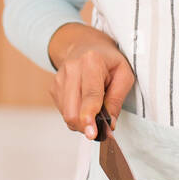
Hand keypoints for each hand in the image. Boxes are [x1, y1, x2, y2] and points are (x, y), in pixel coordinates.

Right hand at [47, 23, 134, 139]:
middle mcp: (71, 68)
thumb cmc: (108, 61)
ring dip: (82, 121)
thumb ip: (117, 99)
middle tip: (100, 127)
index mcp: (91, 61)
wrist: (84, 46)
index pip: (90, 94)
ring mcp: (59, 78)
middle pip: (73, 110)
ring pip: (67, 114)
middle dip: (86, 126)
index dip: (90, 116)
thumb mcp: (124, 74)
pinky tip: (83, 103)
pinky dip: (76, 114)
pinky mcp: (54, 88)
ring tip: (94, 109)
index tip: (91, 133)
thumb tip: (109, 124)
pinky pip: (63, 112)